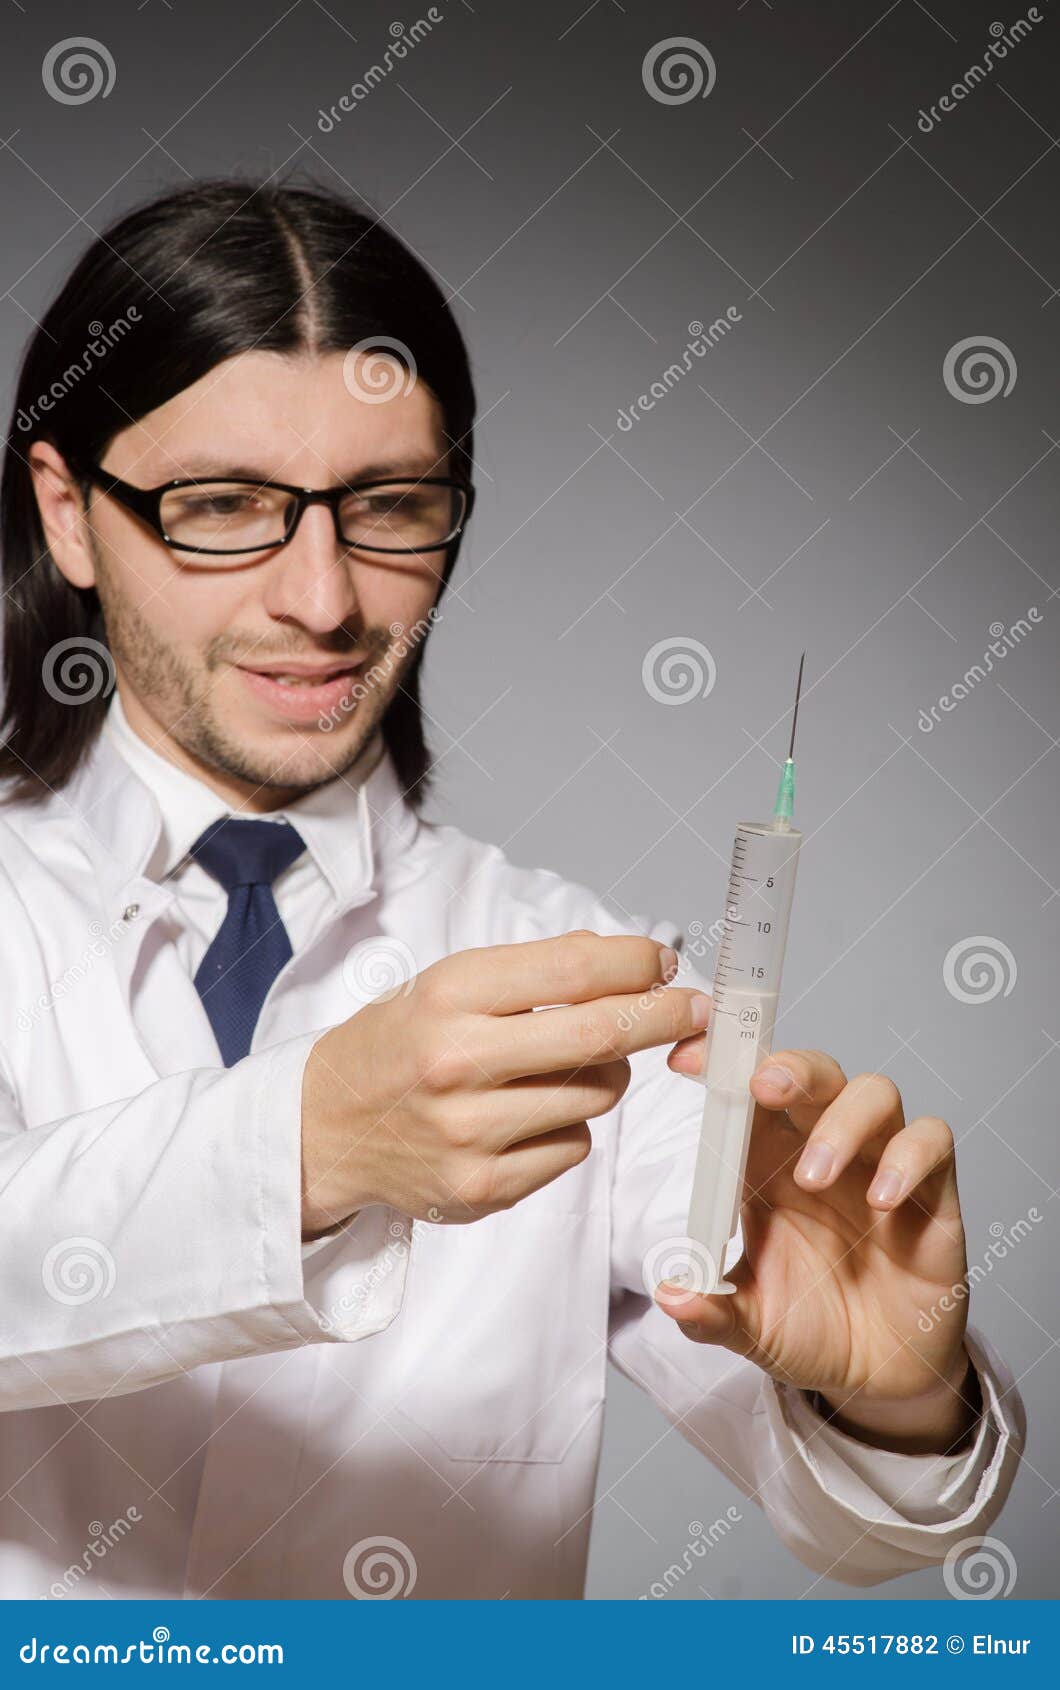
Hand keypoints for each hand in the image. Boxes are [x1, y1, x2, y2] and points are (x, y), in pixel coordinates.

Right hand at [300, 930, 709, 1235]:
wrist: (325, 1127)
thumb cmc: (400, 1044)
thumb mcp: (447, 985)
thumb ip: (536, 974)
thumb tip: (636, 965)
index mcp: (448, 995)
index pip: (573, 970)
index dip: (636, 962)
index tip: (665, 962)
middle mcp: (456, 1062)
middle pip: (599, 1034)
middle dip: (662, 1016)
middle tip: (693, 1008)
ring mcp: (470, 1132)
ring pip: (597, 1096)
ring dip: (604, 1076)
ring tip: (563, 1068)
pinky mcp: (482, 1188)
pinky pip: (574, 1149)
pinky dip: (570, 1127)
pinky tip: (527, 1116)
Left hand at [655, 1039, 979, 1453]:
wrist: (877, 1378)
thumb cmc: (808, 1328)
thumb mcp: (750, 1328)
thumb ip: (712, 1312)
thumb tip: (671, 1296)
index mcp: (767, 1165)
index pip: (746, 1095)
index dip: (721, 1066)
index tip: (687, 1059)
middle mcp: (822, 1151)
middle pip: (813, 1074)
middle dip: (789, 1067)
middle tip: (764, 1088)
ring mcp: (879, 1164)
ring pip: (873, 1093)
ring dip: (841, 1122)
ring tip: (815, 1177)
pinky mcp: (932, 1192)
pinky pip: (932, 1141)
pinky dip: (909, 1157)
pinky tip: (883, 1201)